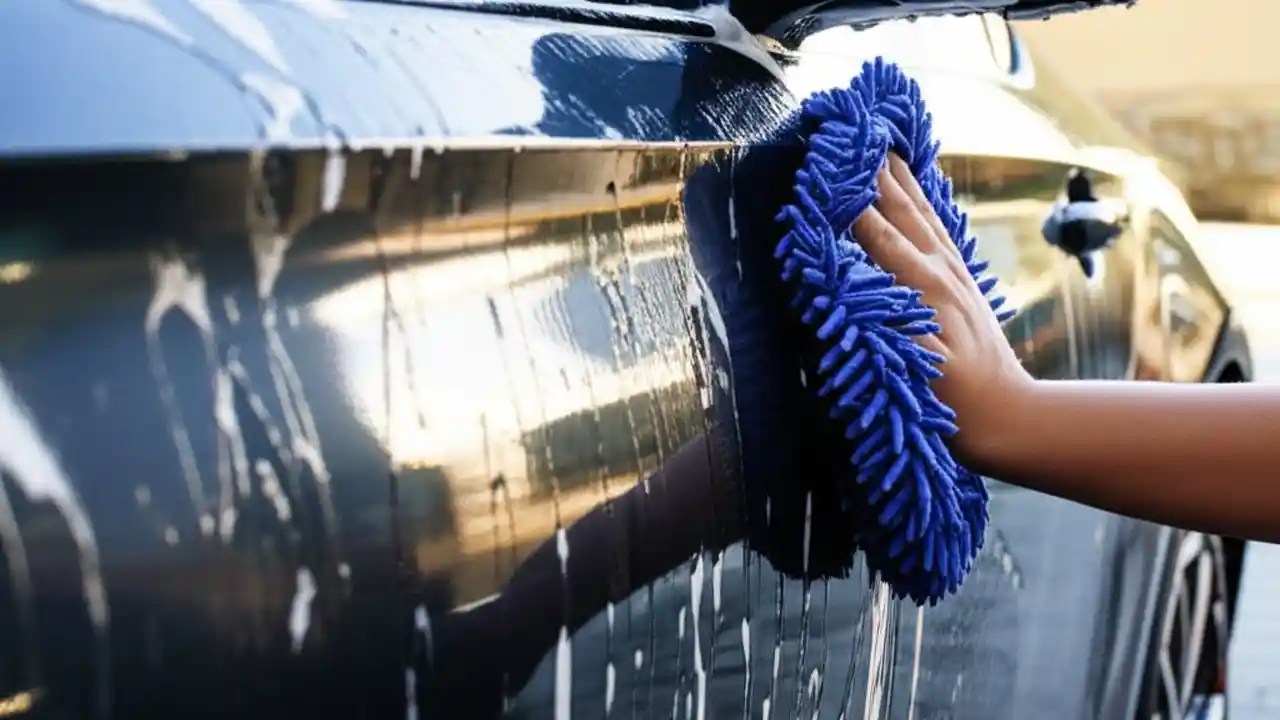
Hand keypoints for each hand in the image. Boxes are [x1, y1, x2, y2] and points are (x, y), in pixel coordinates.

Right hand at [851, 155, 1031, 465]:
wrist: (1009, 415)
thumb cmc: (953, 401)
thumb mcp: (914, 364)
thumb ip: (886, 318)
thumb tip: (852, 280)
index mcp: (920, 286)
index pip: (874, 228)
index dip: (847, 194)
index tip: (824, 159)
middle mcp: (938, 269)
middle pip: (898, 205)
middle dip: (871, 166)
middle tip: (849, 127)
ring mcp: (953, 272)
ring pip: (921, 208)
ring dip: (898, 173)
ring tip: (881, 139)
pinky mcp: (961, 280)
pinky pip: (939, 224)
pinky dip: (924, 196)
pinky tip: (917, 185)